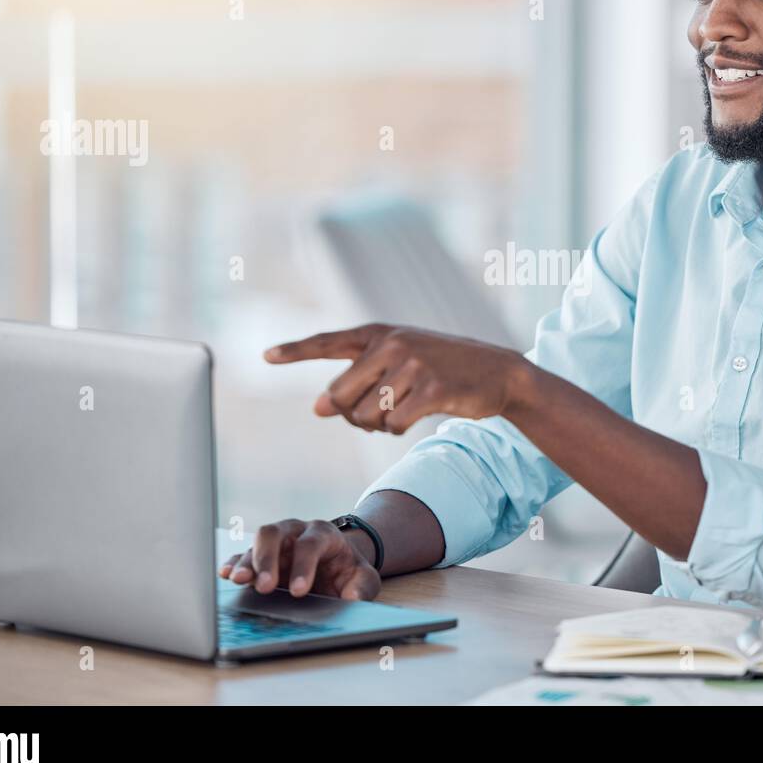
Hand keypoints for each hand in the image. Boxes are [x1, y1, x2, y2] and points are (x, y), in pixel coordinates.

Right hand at [219, 519, 380, 599]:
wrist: (335, 563)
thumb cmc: (347, 570)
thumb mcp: (364, 578)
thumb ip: (362, 587)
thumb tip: (352, 600)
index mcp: (323, 533)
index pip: (309, 544)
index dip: (303, 566)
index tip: (299, 592)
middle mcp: (295, 531)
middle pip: (275, 533)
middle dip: (268, 559)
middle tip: (265, 586)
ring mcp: (276, 542)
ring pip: (256, 542)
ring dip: (247, 562)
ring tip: (239, 581)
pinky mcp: (260, 556)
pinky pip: (242, 554)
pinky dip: (233, 563)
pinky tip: (225, 574)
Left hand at [264, 323, 533, 433]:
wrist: (496, 372)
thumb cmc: (440, 369)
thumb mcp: (397, 366)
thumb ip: (357, 381)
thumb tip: (318, 407)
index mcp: (378, 333)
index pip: (328, 342)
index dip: (295, 350)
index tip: (265, 356)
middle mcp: (391, 344)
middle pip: (341, 396)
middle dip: (352, 415)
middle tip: (376, 413)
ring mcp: (412, 365)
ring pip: (366, 414)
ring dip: (378, 425)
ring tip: (400, 412)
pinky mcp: (432, 389)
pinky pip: (393, 424)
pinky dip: (397, 429)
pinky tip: (415, 417)